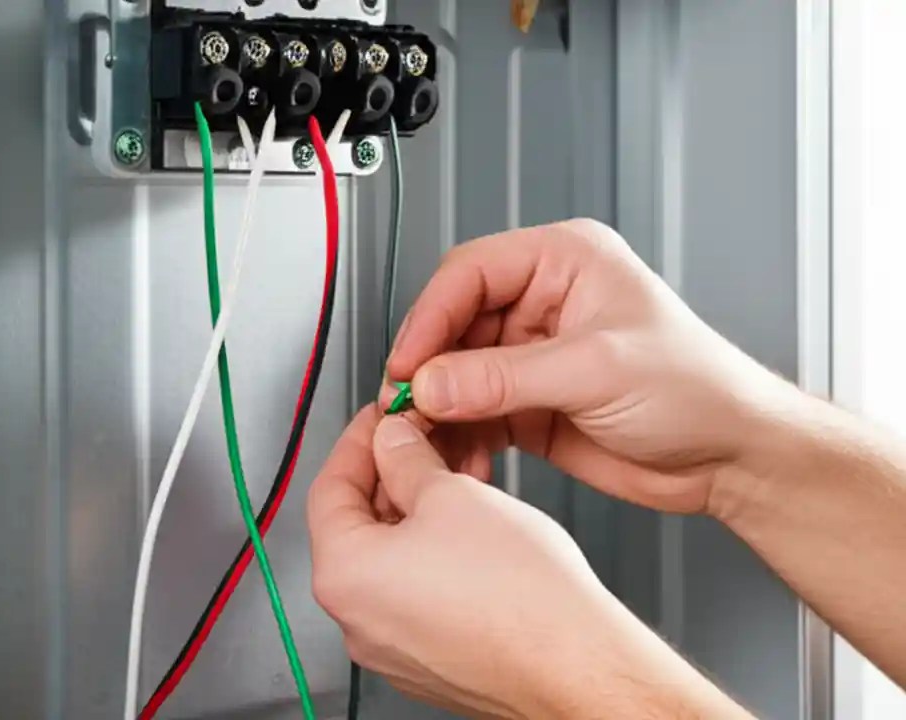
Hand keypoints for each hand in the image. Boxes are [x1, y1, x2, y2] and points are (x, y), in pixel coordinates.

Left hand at [308, 406, 747, 717]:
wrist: (577, 666)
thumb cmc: (521, 597)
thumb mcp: (453, 493)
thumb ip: (406, 457)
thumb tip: (392, 439)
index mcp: (344, 575)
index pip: (329, 487)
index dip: (359, 441)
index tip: (383, 419)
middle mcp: (357, 619)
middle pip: (358, 525)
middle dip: (394, 476)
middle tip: (425, 442)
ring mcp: (392, 646)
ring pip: (392, 560)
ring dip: (419, 514)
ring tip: (461, 482)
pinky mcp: (429, 660)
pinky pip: (417, 595)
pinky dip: (435, 556)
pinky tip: (473, 532)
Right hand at [383, 219, 800, 515]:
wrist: (732, 458)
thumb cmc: (699, 389)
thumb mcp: (596, 370)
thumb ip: (504, 377)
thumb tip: (431, 383)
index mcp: (564, 262)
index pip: (470, 273)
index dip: (431, 317)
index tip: (409, 363)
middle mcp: (543, 303)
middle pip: (454, 325)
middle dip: (428, 370)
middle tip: (407, 406)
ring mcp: (533, 356)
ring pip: (456, 374)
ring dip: (439, 410)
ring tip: (427, 439)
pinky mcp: (529, 404)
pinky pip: (473, 414)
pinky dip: (459, 438)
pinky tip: (460, 457)